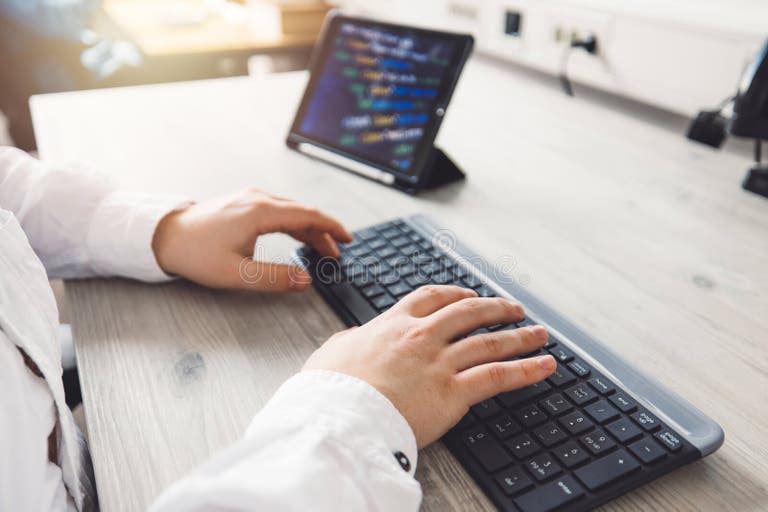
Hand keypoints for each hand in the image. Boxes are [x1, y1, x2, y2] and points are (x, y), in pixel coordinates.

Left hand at [152, 189, 351, 291]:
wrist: (164, 235)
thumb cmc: (194, 253)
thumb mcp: (236, 274)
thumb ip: (274, 278)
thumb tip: (305, 281)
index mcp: (260, 212)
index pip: (309, 216)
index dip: (332, 228)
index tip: (348, 239)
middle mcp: (258, 198)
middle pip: (304, 212)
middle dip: (325, 232)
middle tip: (337, 253)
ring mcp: (251, 197)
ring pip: (292, 210)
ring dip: (310, 228)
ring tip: (322, 249)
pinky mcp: (244, 201)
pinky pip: (279, 209)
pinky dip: (295, 222)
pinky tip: (298, 235)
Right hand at [303, 285, 556, 447]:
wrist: (338, 415)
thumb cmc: (330, 388)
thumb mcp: (334, 351)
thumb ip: (351, 341)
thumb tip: (354, 339)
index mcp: (393, 323)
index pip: (431, 297)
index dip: (455, 294)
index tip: (467, 295)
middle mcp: (421, 336)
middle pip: (468, 312)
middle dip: (495, 309)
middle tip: (513, 309)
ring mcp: (440, 362)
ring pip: (489, 341)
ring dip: (519, 336)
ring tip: (540, 334)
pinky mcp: (454, 392)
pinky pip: (498, 376)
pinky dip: (526, 369)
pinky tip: (545, 365)